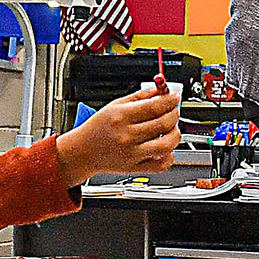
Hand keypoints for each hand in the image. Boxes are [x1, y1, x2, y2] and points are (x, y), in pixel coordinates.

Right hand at [55, 83, 184, 181]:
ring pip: (167, 145)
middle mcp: (127, 136)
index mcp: (121, 117)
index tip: (174, 98)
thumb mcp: (114, 105)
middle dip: (174, 114)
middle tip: (174, 111)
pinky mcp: (136, 168)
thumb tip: (160, 90)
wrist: (83, 152)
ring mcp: (132, 154)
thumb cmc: (97, 128)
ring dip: (175, 134)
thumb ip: (139, 97)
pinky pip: (162, 164)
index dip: (170, 100)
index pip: (155, 106)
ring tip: (171, 129)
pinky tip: (163, 147)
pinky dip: (168, 155)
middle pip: (164, 124)